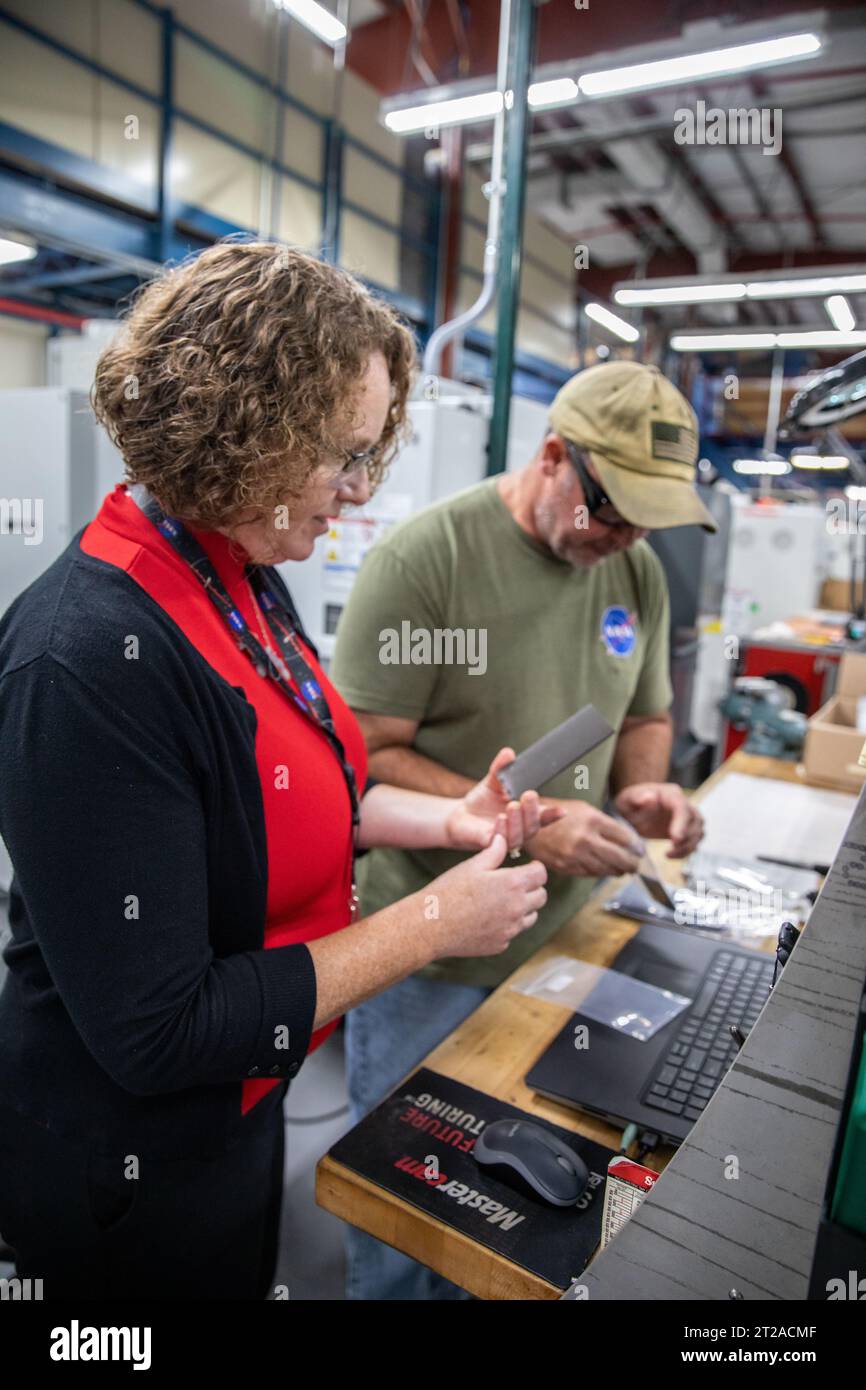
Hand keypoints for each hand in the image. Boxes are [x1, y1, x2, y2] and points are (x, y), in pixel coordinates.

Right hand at [427, 834, 547, 957]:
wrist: (430, 925)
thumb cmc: (449, 891)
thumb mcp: (472, 866)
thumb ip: (494, 852)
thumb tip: (504, 839)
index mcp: (512, 884)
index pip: (541, 874)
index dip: (535, 868)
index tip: (527, 868)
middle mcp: (517, 908)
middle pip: (541, 896)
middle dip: (533, 888)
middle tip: (516, 884)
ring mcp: (510, 929)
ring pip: (531, 917)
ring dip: (523, 908)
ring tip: (501, 901)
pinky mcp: (501, 944)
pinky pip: (512, 933)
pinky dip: (506, 925)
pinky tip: (486, 919)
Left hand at [444, 747, 564, 852]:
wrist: (461, 815)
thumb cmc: (482, 800)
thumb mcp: (493, 781)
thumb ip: (501, 768)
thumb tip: (508, 752)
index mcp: (526, 815)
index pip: (543, 816)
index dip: (553, 815)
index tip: (561, 811)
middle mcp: (520, 829)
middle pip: (533, 825)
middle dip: (533, 811)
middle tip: (529, 795)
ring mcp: (507, 839)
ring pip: (520, 836)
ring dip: (518, 820)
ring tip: (512, 805)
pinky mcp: (491, 846)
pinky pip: (500, 841)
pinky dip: (502, 830)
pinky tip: (500, 819)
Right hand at [525, 800, 641, 877]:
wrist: (528, 825)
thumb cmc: (557, 814)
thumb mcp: (583, 809)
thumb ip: (604, 823)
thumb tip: (626, 838)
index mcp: (593, 820)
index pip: (625, 837)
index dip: (636, 846)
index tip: (640, 850)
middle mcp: (586, 839)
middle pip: (620, 857)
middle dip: (631, 863)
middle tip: (636, 865)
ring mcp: (576, 855)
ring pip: (606, 869)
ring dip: (618, 870)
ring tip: (623, 869)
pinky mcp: (567, 866)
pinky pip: (590, 873)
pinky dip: (600, 873)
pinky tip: (605, 870)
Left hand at [613, 782, 703, 857]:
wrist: (633, 810)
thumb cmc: (630, 804)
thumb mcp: (627, 799)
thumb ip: (637, 797)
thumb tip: (651, 798)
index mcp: (669, 794)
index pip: (682, 806)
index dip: (681, 823)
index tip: (675, 839)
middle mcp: (682, 803)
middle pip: (696, 819)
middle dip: (687, 837)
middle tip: (671, 849)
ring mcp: (686, 817)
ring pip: (698, 831)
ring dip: (688, 846)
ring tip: (669, 854)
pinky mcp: (686, 830)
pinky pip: (694, 841)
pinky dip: (686, 851)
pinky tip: (670, 856)